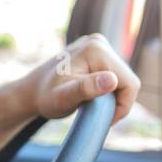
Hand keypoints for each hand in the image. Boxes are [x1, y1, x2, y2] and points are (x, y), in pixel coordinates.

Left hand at [21, 33, 140, 125]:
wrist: (32, 91)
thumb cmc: (45, 97)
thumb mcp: (63, 98)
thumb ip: (86, 89)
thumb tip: (111, 81)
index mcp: (96, 50)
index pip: (129, 83)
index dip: (123, 106)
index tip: (106, 119)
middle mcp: (99, 42)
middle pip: (127, 79)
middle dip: (118, 101)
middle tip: (97, 114)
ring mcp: (98, 44)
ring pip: (122, 77)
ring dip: (113, 95)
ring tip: (93, 105)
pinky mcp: (97, 51)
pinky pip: (114, 73)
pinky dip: (108, 88)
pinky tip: (93, 96)